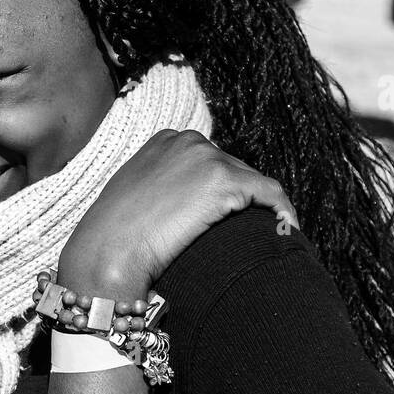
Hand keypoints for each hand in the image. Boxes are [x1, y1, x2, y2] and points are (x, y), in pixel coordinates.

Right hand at [59, 130, 296, 297]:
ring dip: (260, 209)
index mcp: (164, 140)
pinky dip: (283, 211)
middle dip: (240, 200)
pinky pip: (270, 193)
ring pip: (252, 181)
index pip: (208, 160)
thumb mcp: (133, 196)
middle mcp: (187, 141)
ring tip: (268, 236)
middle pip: (233, 168)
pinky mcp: (224, 181)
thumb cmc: (112, 237)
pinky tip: (287, 230)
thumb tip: (180, 207)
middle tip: (248, 232)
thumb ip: (160, 188)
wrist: (106, 253)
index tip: (228, 217)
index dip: (221, 191)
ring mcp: (206, 158)